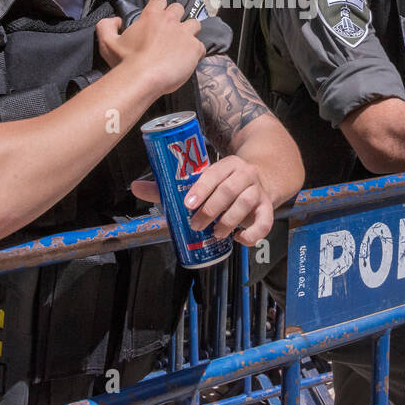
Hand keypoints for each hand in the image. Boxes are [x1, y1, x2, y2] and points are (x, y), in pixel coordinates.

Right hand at [96, 0, 204, 95]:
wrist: (143, 78)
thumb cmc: (125, 62)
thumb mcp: (107, 42)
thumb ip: (106, 26)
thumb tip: (115, 20)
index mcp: (151, 16)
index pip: (160, 0)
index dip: (160, 7)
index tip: (158, 17)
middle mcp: (170, 21)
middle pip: (179, 8)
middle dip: (177, 17)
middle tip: (171, 31)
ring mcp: (184, 34)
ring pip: (195, 24)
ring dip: (190, 32)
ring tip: (183, 44)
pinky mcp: (194, 48)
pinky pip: (201, 46)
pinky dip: (196, 52)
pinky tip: (188, 60)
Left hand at [130, 154, 274, 245]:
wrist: (262, 178)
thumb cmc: (223, 182)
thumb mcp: (202, 178)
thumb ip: (171, 185)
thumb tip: (136, 187)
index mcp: (227, 164)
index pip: (214, 173)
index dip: (201, 188)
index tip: (187, 203)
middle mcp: (245, 174)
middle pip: (230, 190)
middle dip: (211, 210)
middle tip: (196, 224)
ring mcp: (258, 191)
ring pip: (246, 204)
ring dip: (229, 221)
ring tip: (216, 233)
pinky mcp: (268, 208)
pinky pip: (265, 222)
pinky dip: (252, 234)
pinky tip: (239, 239)